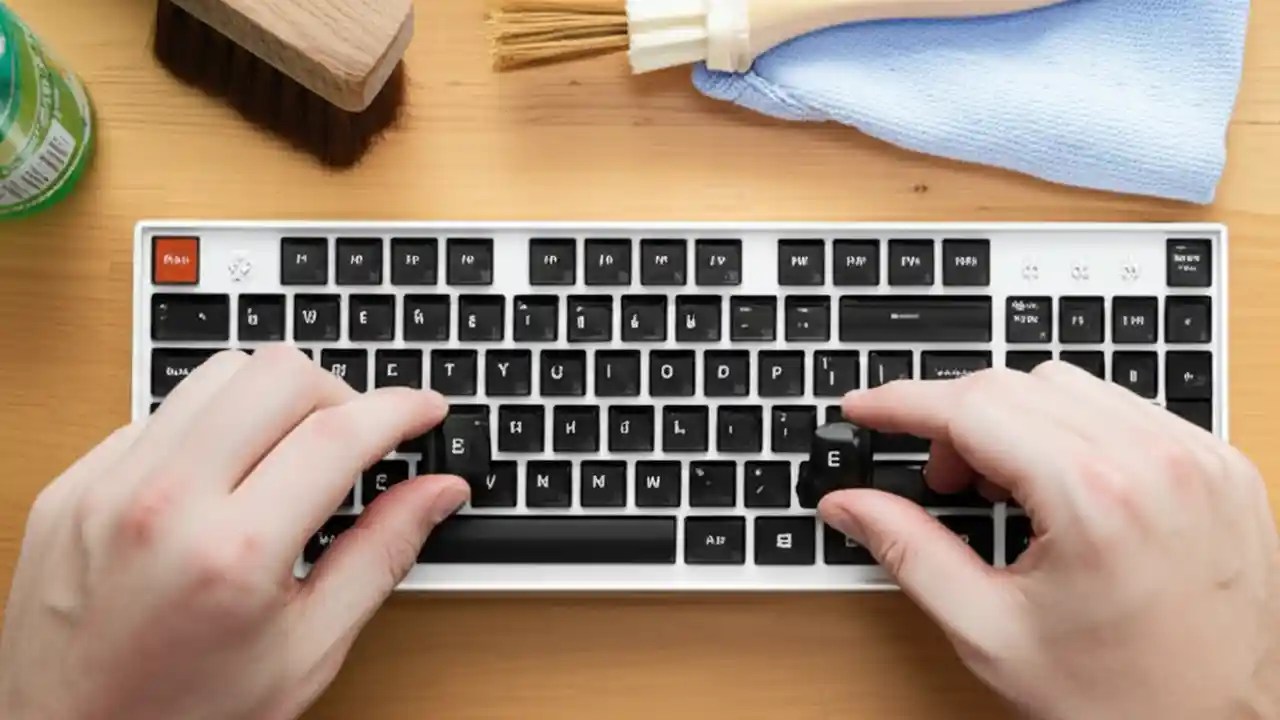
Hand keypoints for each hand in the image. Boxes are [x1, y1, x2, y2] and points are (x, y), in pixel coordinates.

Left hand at [0, 347, 469, 719]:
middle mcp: (163, 503)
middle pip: (278, 373)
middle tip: (356, 436)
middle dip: (339, 392)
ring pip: (218, 373)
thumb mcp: (307, 651)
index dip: (399, 408)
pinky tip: (221, 480)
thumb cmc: (186, 713)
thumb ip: (381, 556)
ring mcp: (107, 486)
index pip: (337, 433)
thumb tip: (438, 491)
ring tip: (287, 452)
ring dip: (272, 397)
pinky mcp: (73, 484)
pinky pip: (160, 414)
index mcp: (235, 553)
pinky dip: (209, 427)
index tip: (425, 408)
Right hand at [819, 361, 1279, 719]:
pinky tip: (1059, 486)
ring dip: (1015, 419)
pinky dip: (1074, 430)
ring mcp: (1200, 459)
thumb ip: (908, 552)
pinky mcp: (1222, 468)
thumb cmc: (1124, 702)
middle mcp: (1158, 461)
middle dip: (955, 419)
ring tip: (1004, 490)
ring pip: (1071, 386)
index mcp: (1097, 498)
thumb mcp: (990, 633)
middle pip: (1016, 385)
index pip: (972, 407)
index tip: (864, 409)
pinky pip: (1126, 410)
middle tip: (938, 480)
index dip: (902, 403)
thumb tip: (849, 504)